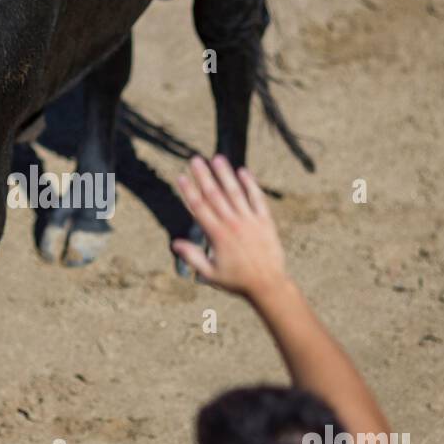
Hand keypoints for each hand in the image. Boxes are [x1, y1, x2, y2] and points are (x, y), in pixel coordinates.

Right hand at [172, 155, 288, 300]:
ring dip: (225, 174)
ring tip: (217, 158)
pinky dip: (250, 185)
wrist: (268, 285)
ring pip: (235, 192)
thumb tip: (175, 244)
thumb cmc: (237, 281)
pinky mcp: (265, 222)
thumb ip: (193, 258)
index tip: (181, 176)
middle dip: (203, 175)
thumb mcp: (210, 274)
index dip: (188, 191)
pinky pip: (257, 199)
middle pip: (214, 194)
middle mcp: (232, 224)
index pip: (199, 207)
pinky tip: (243, 171)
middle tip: (195, 159)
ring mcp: (250, 221)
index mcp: (217, 235)